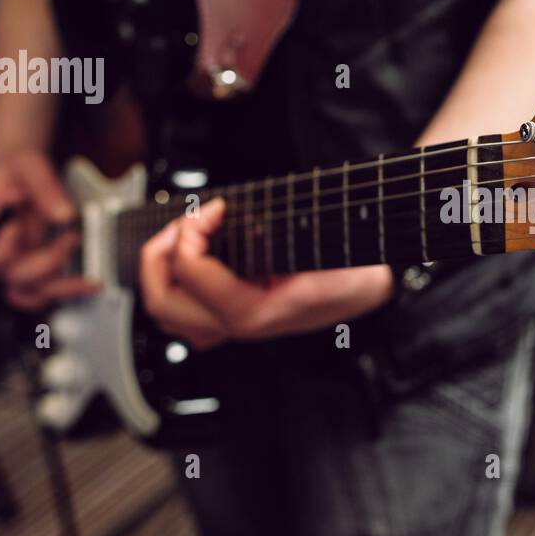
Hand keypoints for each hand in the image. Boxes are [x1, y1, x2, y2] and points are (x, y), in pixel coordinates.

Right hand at [0, 150, 98, 308]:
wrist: (20, 166)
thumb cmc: (17, 165)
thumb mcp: (30, 166)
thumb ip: (45, 188)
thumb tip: (65, 216)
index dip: (3, 252)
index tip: (20, 227)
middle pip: (11, 278)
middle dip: (46, 262)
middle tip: (72, 237)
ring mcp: (13, 259)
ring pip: (27, 292)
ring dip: (59, 286)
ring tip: (88, 274)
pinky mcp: (33, 263)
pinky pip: (43, 290)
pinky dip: (65, 290)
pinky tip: (89, 282)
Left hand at [139, 198, 393, 348]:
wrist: (374, 288)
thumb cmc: (352, 267)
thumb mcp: (312, 243)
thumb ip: (263, 236)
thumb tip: (215, 219)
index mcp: (255, 312)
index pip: (191, 273)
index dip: (191, 231)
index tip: (215, 207)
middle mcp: (239, 327)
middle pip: (163, 302)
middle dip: (160, 254)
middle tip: (184, 223)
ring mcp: (236, 328)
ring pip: (168, 313)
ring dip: (162, 272)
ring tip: (182, 237)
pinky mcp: (238, 319)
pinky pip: (187, 315)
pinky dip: (177, 286)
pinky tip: (194, 259)